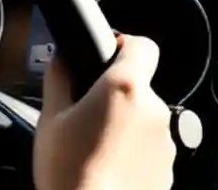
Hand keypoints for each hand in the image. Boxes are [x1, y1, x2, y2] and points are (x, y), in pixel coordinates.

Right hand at [33, 34, 175, 189]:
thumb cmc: (68, 173)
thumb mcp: (49, 119)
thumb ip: (58, 77)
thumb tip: (62, 58)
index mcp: (125, 88)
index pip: (142, 45)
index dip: (123, 45)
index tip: (106, 57)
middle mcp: (154, 110)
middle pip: (139, 86)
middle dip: (116, 95)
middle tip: (86, 114)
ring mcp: (165, 142)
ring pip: (145, 119)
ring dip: (125, 125)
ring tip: (95, 147)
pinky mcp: (168, 168)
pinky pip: (150, 148)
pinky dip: (133, 152)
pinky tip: (108, 166)